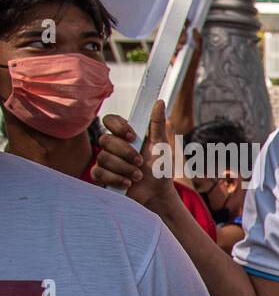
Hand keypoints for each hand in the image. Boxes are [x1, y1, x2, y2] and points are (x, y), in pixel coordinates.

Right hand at [94, 99, 180, 213]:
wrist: (158, 194)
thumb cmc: (160, 169)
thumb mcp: (162, 146)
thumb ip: (158, 124)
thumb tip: (159, 102)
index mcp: (125, 135)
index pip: (109, 120)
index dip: (118, 126)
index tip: (132, 136)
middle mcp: (112, 146)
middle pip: (105, 140)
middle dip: (125, 153)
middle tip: (140, 162)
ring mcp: (105, 161)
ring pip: (103, 158)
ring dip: (124, 169)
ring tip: (138, 176)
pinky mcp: (102, 176)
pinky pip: (98, 173)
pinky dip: (116, 179)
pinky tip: (127, 183)